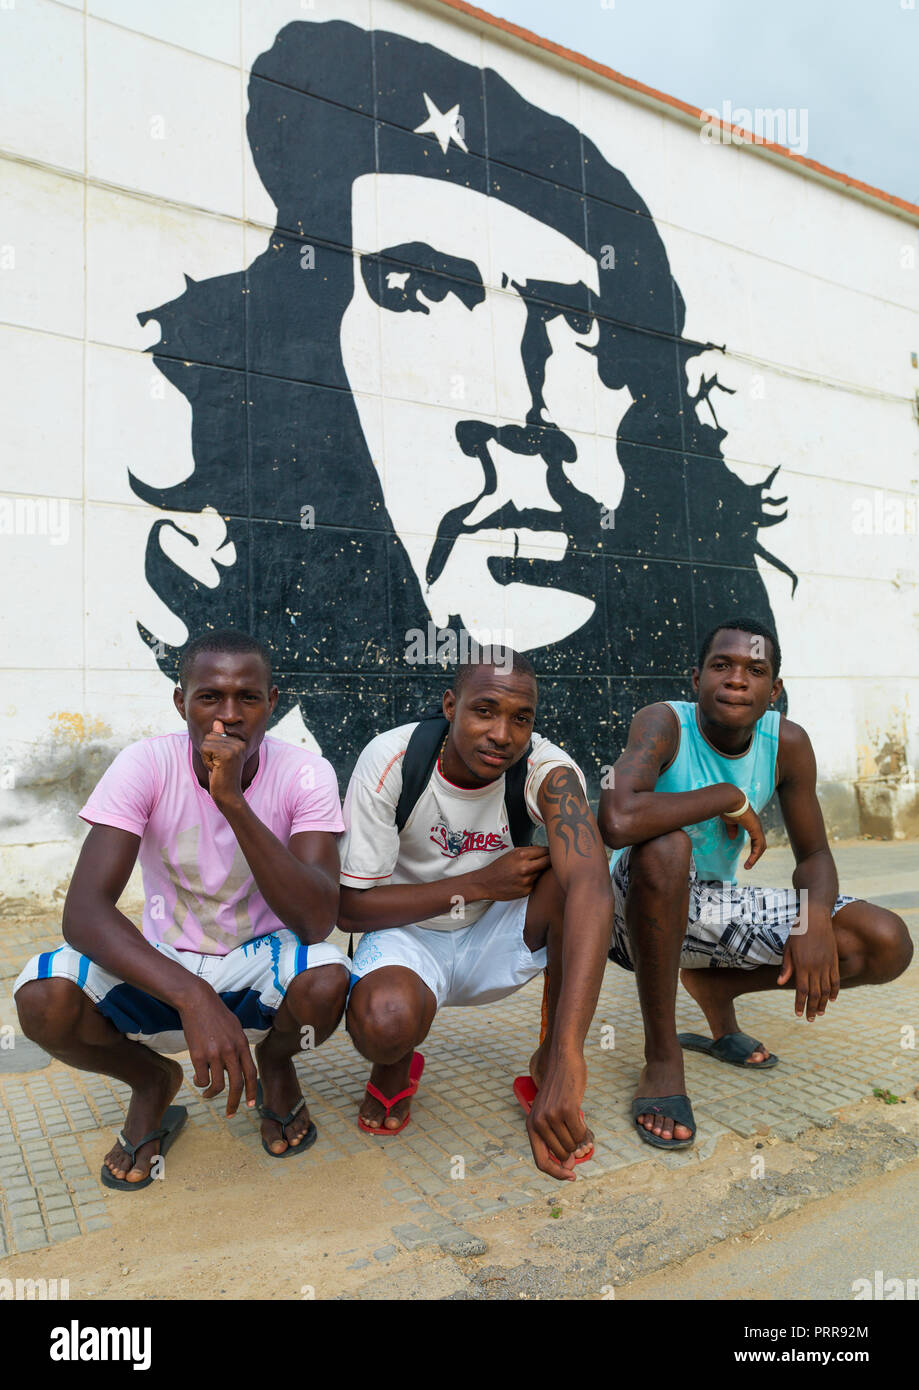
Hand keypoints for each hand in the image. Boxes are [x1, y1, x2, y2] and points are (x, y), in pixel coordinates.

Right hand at [178, 984, 258, 1115]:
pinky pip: (201, 1078)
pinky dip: (200, 1083)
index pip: (251, 1073)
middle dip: (234, 1103)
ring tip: (207, 1094)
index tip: (251, 1104)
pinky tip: (198, 1080)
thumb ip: (239, 1046)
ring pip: (218, 1085)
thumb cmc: (216, 1014)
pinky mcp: (198, 1055)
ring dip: (212, 1094)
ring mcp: (214, 1054)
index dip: (252, 1090)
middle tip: (230, 1114)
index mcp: (242, 1044)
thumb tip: (240, 1064)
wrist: (197, 1001)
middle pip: (237, 1084)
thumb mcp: (235, 1027)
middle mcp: (231, 1050)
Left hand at [200, 719, 246, 805]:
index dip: (212, 749)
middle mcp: (239, 742)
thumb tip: (217, 722)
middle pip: (210, 736)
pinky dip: (206, 760)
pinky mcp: (226, 754)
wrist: (228, 794)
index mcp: (239, 742)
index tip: (220, 761)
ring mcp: (234, 748)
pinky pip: (205, 748)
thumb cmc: (222, 776)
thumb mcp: (218, 755)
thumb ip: (219, 738)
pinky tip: (215, 769)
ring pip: (206, 742)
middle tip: (218, 765)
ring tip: (217, 767)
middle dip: (208, 752)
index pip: (215, 733)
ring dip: (207, 757)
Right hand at [471, 846, 550, 900]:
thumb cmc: (499, 867)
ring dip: (540, 872)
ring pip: (542, 873)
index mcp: (521, 855)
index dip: (550, 851)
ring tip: (529, 871)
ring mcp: (527, 881)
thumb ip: (530, 851)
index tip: (551, 852)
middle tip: (550, 860)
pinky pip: (536, 883)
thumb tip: (547, 851)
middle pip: (548, 862)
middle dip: (550, 861)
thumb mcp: (512, 853)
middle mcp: (525, 868)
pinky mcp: (527, 891)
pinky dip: (533, 881)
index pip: (545, 851)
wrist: (486, 883)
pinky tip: (523, 880)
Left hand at [526, 1052, 587, 1182]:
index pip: (541, 1161)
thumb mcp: (548, 1111)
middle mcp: (538, 1123)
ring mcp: (552, 1116)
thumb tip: (568, 1163)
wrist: (561, 1058)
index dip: (556, 1173)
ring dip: (579, 1139)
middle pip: (561, 1154)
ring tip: (578, 1125)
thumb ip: (554, 1135)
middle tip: (580, 1144)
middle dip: (573, 1153)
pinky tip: (582, 1121)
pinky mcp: (566, 1109)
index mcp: (531, 1125)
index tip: (570, 1176)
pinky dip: (584, 1132)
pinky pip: (580, 1133)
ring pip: (572, 1145)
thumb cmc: (558, 1087)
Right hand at [720, 800, 765, 869]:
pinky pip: (759, 845)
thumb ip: (732, 829)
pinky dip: (755, 855)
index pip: (756, 839)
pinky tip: (750, 861)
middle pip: (760, 844)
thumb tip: (732, 837)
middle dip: (755, 855)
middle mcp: (757, 826)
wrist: (730, 800)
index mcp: (751, 823)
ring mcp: (757, 827)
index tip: (747, 858)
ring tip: (748, 866)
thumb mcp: (730, 821)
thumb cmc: (728, 808)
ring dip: (755, 857)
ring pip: (761, 846)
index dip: (753, 849)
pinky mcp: (756, 829)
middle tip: (748, 864)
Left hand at [777, 914, 838, 1020]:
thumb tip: (781, 983)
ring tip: (820, 1013)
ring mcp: (827, 964)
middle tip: (810, 1019)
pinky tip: (832, 999)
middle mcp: (816, 967)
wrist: (815, 917)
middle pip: (815, 994)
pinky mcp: (834, 960)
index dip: (800, 1004)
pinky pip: (836, 980)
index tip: (798, 1014)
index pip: (802, 990)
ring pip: (826, 990)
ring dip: (823, 1003)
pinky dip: (834, 991)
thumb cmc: (798, 931)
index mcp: (803, 965)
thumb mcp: (788, 947)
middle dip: (812, 1008)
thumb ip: (787, 966)